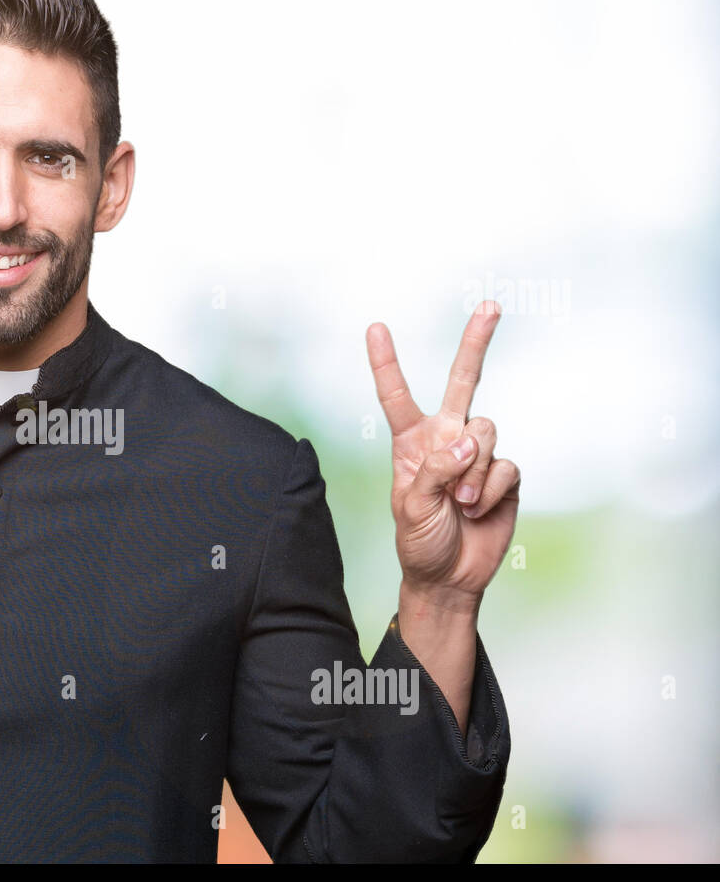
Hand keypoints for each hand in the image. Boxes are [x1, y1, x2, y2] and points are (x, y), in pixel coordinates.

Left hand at [366, 301, 520, 613]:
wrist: (450, 576)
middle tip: (490, 305)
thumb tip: (470, 441)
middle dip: (477, 343)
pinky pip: (505, 466)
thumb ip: (436, 469)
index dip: (386, 363)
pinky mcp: (505, 475)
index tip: (376, 327)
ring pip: (486, 433)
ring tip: (460, 504)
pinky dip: (490, 490)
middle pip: (464, 382)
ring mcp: (478, 454)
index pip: (397, 396)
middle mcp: (446, 439)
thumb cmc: (420, 540)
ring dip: (472, 472)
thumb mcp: (411, 507)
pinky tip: (479, 510)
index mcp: (411, 442)